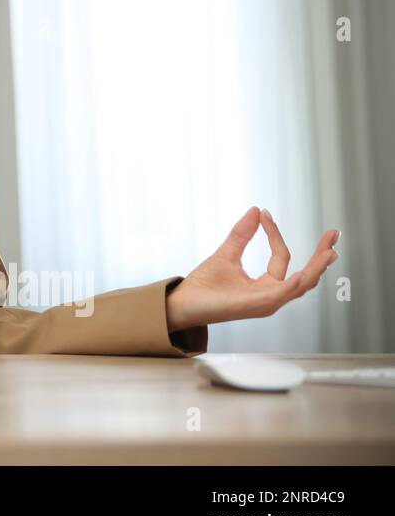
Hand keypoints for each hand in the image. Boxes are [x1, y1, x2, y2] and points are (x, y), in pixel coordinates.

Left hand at [165, 206, 339, 331]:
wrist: (182, 303)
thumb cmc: (202, 287)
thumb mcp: (226, 254)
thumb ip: (242, 234)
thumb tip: (256, 210)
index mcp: (265, 285)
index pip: (282, 257)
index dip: (275, 233)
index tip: (265, 213)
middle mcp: (271, 296)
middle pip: (305, 275)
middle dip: (321, 256)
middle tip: (333, 234)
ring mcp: (266, 303)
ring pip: (301, 285)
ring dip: (317, 268)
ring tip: (329, 250)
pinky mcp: (257, 305)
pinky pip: (283, 294)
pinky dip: (296, 283)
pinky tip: (304, 272)